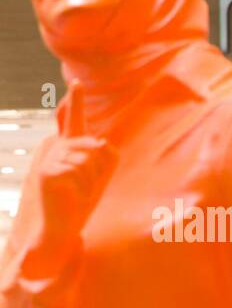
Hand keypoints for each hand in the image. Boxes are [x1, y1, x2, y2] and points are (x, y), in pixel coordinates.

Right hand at [37, 89, 117, 243]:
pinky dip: (84, 186)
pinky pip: (80, 171)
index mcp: (70, 149)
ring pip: (88, 158)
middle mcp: (57, 149)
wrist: (63, 225)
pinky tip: (73, 195)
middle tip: (87, 186)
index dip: (75, 102)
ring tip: (79, 191)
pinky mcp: (48, 172)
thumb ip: (106, 156)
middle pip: (94, 146)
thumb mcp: (101, 176)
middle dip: (99, 169)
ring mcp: (50, 159)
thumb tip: (101, 142)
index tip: (77, 82)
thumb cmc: (82, 201)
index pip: (74, 122)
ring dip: (91, 179)